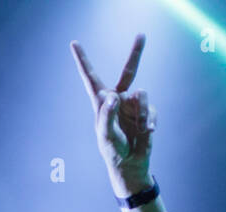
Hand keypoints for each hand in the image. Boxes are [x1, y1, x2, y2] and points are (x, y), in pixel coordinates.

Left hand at [70, 34, 155, 193]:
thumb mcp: (105, 135)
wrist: (130, 163)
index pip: (91, 77)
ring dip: (141, 111)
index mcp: (102, 102)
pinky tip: (146, 131)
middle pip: (128, 71)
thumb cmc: (112, 150)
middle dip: (136, 53)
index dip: (83, 60)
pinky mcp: (147, 113)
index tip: (74, 43)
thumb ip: (107, 114)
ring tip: (140, 127)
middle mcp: (119, 99)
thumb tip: (114, 96)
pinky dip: (149, 120)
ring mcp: (134, 105)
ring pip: (142, 95)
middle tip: (142, 35)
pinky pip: (151, 109)